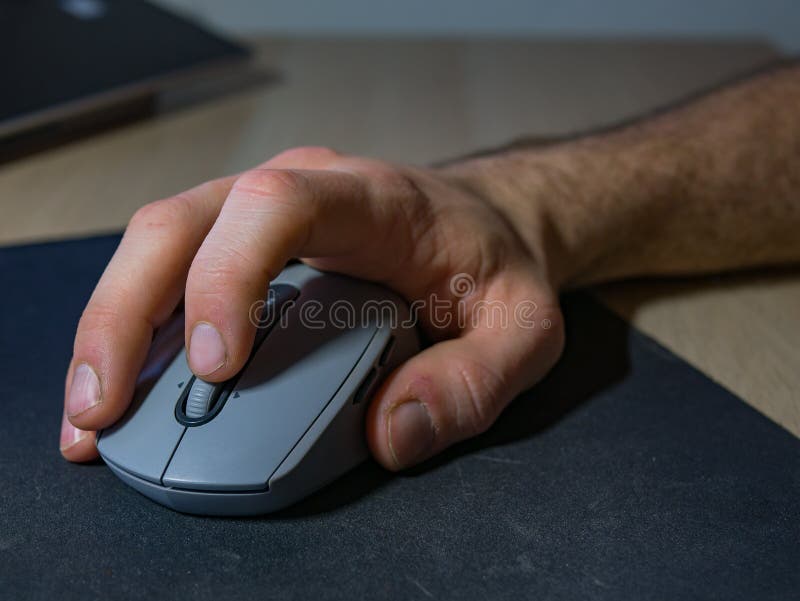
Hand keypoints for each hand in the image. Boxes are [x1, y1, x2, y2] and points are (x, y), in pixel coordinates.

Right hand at [60, 146, 563, 469]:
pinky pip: (171, 274)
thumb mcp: (523, 330)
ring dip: (112, 326)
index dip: (229, 275)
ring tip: (90, 413)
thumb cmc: (497, 268)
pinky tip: (119, 387)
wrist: (485, 225)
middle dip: (128, 313)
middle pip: (182, 224)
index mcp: (368, 197)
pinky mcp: (244, 246)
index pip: (275, 202)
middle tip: (106, 408)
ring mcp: (261, 216)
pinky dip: (136, 331)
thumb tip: (388, 434)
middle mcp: (300, 190)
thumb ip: (472, 381)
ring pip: (157, 247)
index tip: (218, 365)